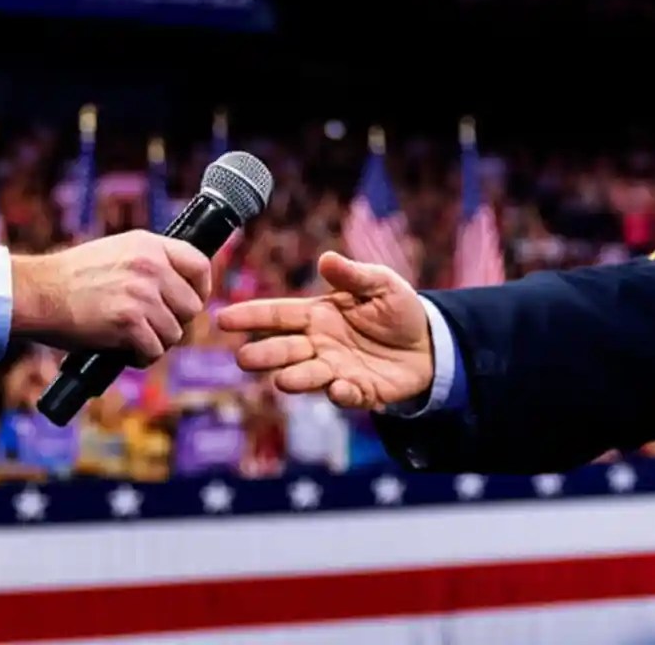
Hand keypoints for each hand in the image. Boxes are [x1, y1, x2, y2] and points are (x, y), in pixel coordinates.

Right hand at [11, 231, 210, 365]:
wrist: (37, 292)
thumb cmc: (71, 277)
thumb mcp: (116, 251)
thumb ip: (149, 262)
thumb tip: (179, 286)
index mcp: (149, 245)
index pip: (200, 264)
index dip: (201, 289)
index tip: (190, 302)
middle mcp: (150, 266)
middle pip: (192, 307)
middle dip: (175, 323)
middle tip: (152, 328)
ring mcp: (141, 294)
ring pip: (175, 333)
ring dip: (156, 342)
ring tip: (131, 339)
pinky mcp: (129, 322)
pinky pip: (154, 350)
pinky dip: (141, 357)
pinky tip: (124, 351)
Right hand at [216, 251, 432, 410]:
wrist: (430, 344)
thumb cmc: (398, 309)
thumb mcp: (381, 283)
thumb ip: (354, 275)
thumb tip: (326, 259)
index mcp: (318, 314)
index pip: (278, 315)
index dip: (251, 317)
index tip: (224, 319)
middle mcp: (319, 344)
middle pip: (285, 349)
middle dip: (264, 355)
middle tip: (243, 360)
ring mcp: (337, 369)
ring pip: (308, 376)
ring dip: (294, 379)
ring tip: (282, 381)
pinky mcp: (360, 391)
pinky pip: (346, 395)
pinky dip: (341, 394)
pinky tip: (339, 389)